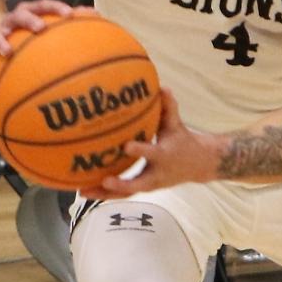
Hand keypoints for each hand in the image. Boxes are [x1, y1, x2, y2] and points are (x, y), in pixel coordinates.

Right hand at [0, 0, 83, 80]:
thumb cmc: (28, 30)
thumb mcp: (45, 22)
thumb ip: (68, 20)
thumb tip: (97, 15)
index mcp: (30, 12)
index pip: (43, 5)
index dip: (56, 7)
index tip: (69, 14)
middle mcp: (13, 20)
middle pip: (21, 15)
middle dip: (30, 20)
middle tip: (41, 27)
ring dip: (2, 42)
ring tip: (8, 51)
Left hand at [79, 90, 214, 198]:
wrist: (197, 164)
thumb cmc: (181, 140)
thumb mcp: (176, 124)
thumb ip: (169, 107)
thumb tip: (162, 87)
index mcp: (165, 155)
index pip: (153, 153)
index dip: (141, 151)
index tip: (126, 146)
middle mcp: (157, 174)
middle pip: (138, 184)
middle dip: (121, 184)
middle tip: (104, 181)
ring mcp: (149, 184)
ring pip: (127, 193)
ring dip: (105, 194)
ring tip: (83, 191)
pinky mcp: (142, 188)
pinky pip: (123, 194)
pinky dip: (105, 194)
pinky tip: (85, 190)